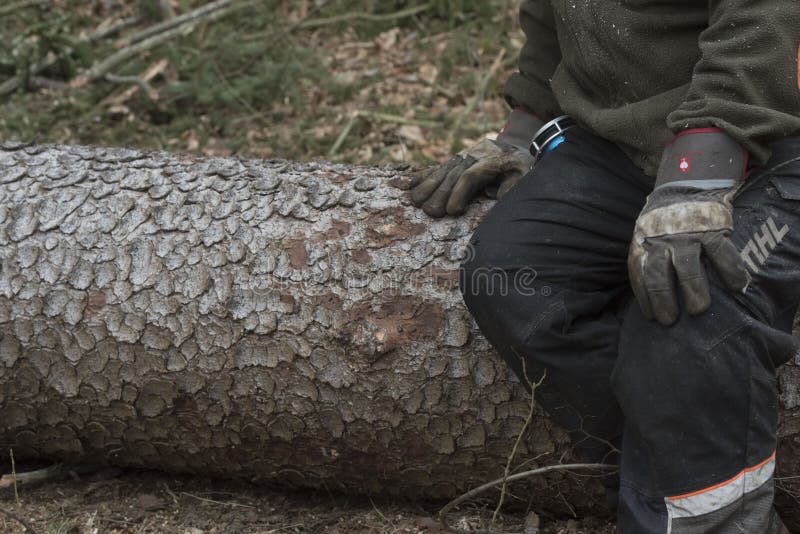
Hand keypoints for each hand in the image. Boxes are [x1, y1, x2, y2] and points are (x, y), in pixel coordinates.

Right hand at [409, 109, 541, 216]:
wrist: (511, 146)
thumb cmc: (518, 165)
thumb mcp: (523, 172)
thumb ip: (514, 183)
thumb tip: (500, 195)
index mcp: (488, 162)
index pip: (470, 177)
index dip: (460, 193)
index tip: (453, 211)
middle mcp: (470, 158)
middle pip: (451, 176)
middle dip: (439, 194)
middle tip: (430, 212)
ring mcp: (459, 158)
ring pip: (440, 172)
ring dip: (427, 187)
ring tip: (416, 201)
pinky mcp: (452, 162)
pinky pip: (435, 168)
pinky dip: (422, 176)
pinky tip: (410, 186)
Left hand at [628, 129, 751, 324]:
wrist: (686, 181)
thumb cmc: (663, 220)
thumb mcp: (645, 234)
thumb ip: (645, 258)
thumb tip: (647, 296)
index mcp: (644, 241)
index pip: (639, 274)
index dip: (644, 297)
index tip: (651, 317)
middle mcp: (662, 239)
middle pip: (657, 274)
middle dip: (662, 299)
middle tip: (670, 320)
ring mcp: (687, 234)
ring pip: (687, 267)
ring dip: (693, 291)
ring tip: (698, 310)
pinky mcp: (712, 228)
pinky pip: (722, 253)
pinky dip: (731, 271)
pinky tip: (737, 287)